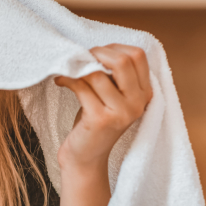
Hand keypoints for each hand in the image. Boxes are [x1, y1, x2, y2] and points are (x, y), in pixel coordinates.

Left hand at [54, 43, 153, 171]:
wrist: (86, 158)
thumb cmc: (94, 122)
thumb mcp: (111, 96)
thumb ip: (113, 75)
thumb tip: (94, 49)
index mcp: (145, 93)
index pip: (138, 55)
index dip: (114, 48)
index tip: (95, 54)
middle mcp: (138, 103)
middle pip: (123, 61)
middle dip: (97, 53)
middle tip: (80, 59)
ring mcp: (121, 112)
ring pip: (98, 74)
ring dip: (78, 68)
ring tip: (67, 72)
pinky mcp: (100, 120)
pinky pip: (82, 87)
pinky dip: (68, 79)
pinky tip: (60, 81)